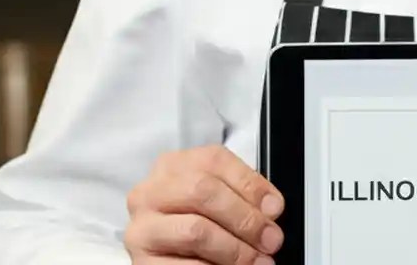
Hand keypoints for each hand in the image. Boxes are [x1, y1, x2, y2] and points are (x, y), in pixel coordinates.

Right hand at [125, 145, 284, 264]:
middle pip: (203, 192)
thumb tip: (270, 209)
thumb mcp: (218, 196)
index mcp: (173, 166)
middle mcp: (151, 192)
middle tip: (270, 240)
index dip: (250, 185)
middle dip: (245, 219)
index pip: (214, 162)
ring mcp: (143, 227)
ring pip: (196, 231)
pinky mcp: (142, 261)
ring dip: (235, 250)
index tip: (274, 209)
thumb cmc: (196, 219)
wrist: (169, 253)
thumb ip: (242, 194)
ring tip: (256, 261)